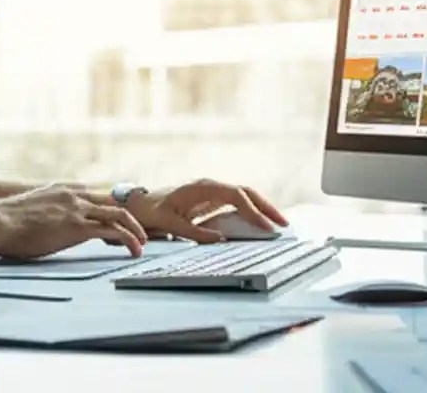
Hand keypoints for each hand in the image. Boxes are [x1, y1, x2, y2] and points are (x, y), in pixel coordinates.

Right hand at [0, 183, 148, 258]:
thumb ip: (41, 211)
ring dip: (135, 229)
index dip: (110, 209)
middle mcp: (75, 195)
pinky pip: (112, 231)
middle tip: (139, 231)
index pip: (96, 196)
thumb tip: (34, 221)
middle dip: (129, 216)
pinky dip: (128, 239)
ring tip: (142, 243)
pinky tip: (134, 250)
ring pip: (119, 214)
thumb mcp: (29, 208)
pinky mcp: (78, 226)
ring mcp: (78, 209)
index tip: (119, 221)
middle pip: (113, 201)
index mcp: (63, 189)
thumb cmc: (4, 222)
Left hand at [124, 179, 289, 243]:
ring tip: (278, 224)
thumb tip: (221, 240)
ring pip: (245, 196)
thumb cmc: (154, 212)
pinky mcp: (213, 200)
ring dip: (262, 208)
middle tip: (284, 224)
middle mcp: (212, 186)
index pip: (236, 195)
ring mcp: (213, 192)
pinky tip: (261, 223)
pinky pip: (238, 203)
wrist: (142, 204)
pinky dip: (252, 211)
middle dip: (267, 207)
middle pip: (247, 192)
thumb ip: (195, 232)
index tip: (265, 227)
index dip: (252, 211)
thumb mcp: (171, 224)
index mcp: (203, 188)